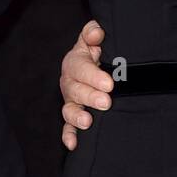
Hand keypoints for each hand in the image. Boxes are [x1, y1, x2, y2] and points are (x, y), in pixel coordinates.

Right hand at [60, 20, 112, 150]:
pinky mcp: (73, 116)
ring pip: (69, 109)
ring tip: (88, 122)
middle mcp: (70, 82)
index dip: (93, 76)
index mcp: (75, 63)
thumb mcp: (95, 38)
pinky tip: (73, 145)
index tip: (109, 83)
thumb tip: (96, 32)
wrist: (97, 64)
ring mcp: (71, 101)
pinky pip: (68, 127)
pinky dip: (69, 136)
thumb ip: (93, 32)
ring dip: (77, 117)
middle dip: (90, 97)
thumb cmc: (98, 51)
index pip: (81, 67)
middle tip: (106, 102)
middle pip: (75, 90)